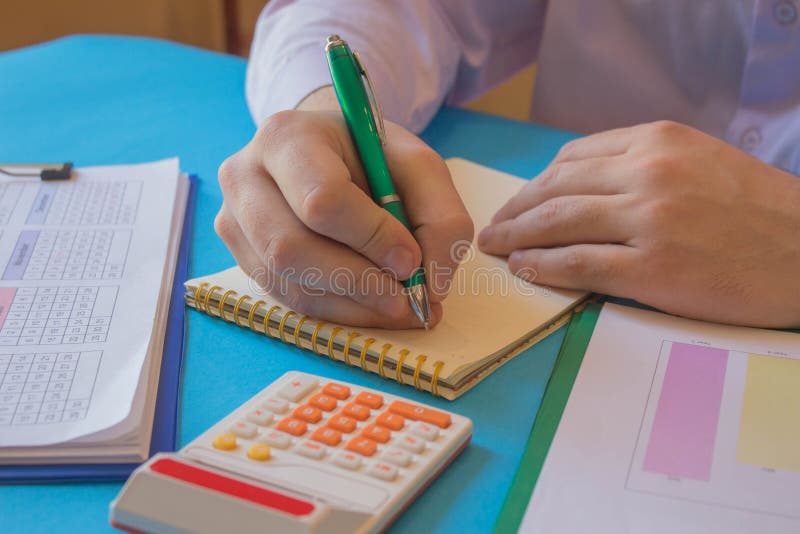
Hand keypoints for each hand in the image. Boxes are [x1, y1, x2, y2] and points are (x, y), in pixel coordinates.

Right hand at [215, 101, 472, 328]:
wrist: (328, 154)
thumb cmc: (371, 157)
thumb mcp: (420, 169)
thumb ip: (442, 219)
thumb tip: (432, 284)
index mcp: (287, 137)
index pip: (322, 199)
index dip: (371, 237)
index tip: (412, 260)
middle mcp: (245, 176)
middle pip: (291, 248)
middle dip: (359, 282)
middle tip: (408, 299)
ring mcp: (234, 220)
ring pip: (286, 282)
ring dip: (352, 305)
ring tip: (398, 306)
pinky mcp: (242, 256)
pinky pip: (287, 299)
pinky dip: (337, 311)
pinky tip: (371, 306)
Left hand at [478, 120, 799, 327]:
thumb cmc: (757, 211)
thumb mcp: (701, 161)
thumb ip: (643, 164)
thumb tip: (582, 184)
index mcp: (658, 140)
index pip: (573, 157)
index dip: (536, 182)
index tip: (521, 200)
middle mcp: (648, 173)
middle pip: (555, 188)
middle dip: (516, 209)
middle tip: (494, 227)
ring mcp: (648, 220)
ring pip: (557, 224)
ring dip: (517, 237)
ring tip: (497, 247)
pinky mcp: (652, 268)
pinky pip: (578, 264)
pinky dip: (543, 267)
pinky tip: (524, 269)